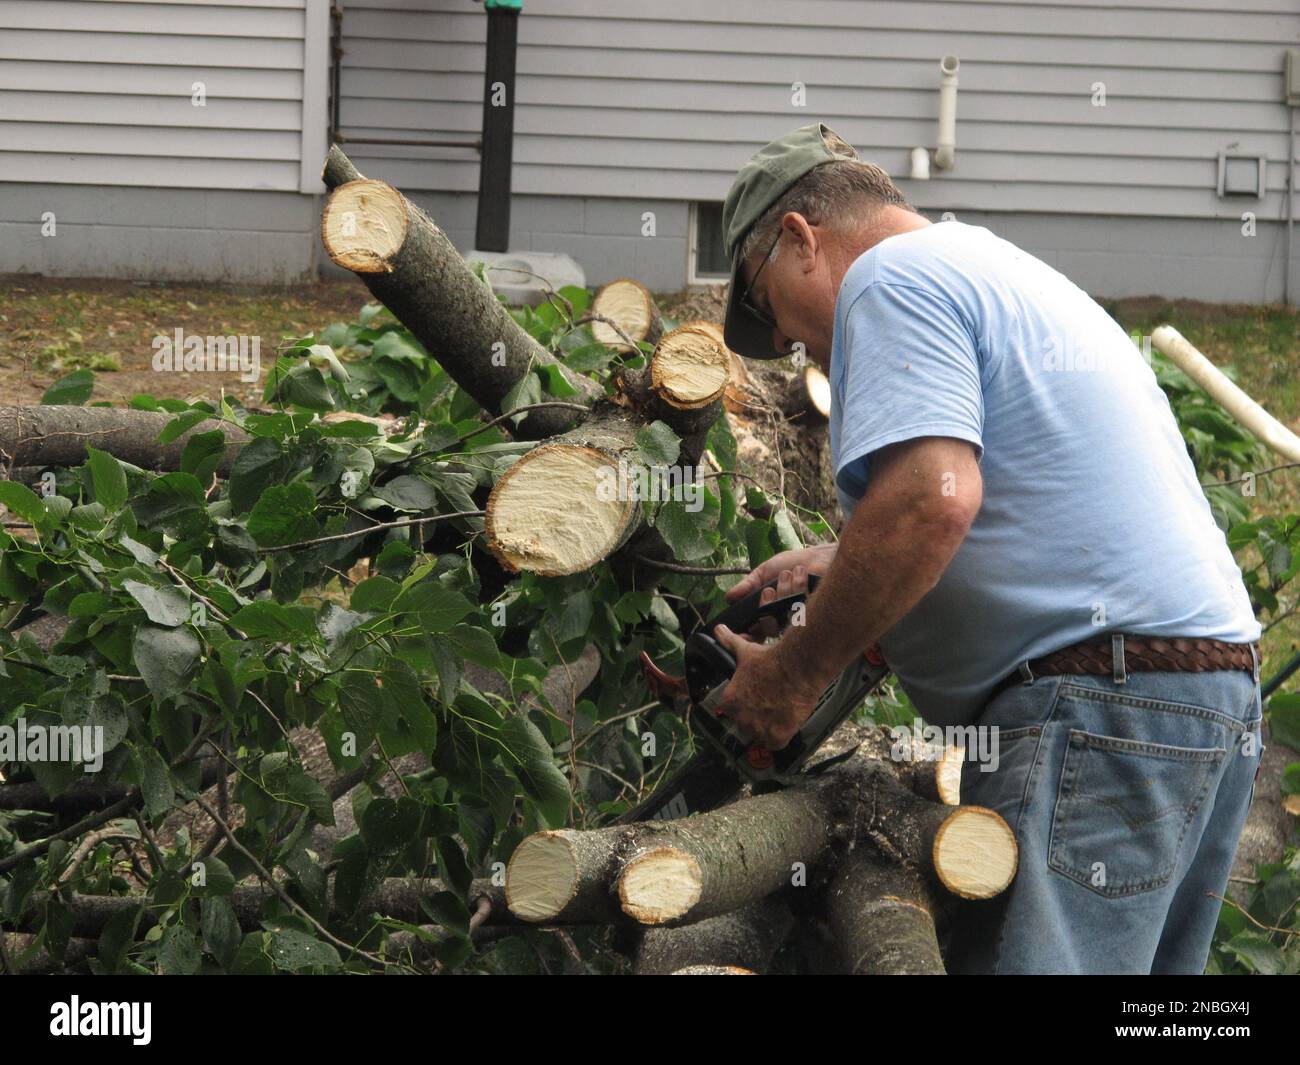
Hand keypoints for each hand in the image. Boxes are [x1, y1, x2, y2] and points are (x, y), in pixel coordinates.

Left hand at [709, 624, 823, 749]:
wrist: (798, 667)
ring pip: (759, 735)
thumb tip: (718, 631)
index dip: (743, 704)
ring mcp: (759, 729)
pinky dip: (780, 738)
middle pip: (744, 724)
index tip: (753, 699)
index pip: (730, 710)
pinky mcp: (777, 737)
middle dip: (754, 716)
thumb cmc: (772, 660)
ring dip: (766, 728)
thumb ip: (728, 642)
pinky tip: (785, 725)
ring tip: (778, 713)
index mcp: (730, 700)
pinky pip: (775, 744)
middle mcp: (741, 718)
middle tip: (768, 704)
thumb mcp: (745, 650)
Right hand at [724, 545, 834, 641]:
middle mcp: (784, 621)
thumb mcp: (764, 572)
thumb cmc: (791, 564)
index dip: (748, 637)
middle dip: (766, 606)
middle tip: (768, 590)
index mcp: (770, 613)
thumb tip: (728, 597)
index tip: (743, 633)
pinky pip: (799, 608)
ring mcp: (799, 620)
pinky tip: (801, 574)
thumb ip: (747, 585)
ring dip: (784, 591)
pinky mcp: (814, 614)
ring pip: (784, 617)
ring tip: (788, 574)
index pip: (756, 634)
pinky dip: (797, 587)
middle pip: (768, 628)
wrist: (817, 558)